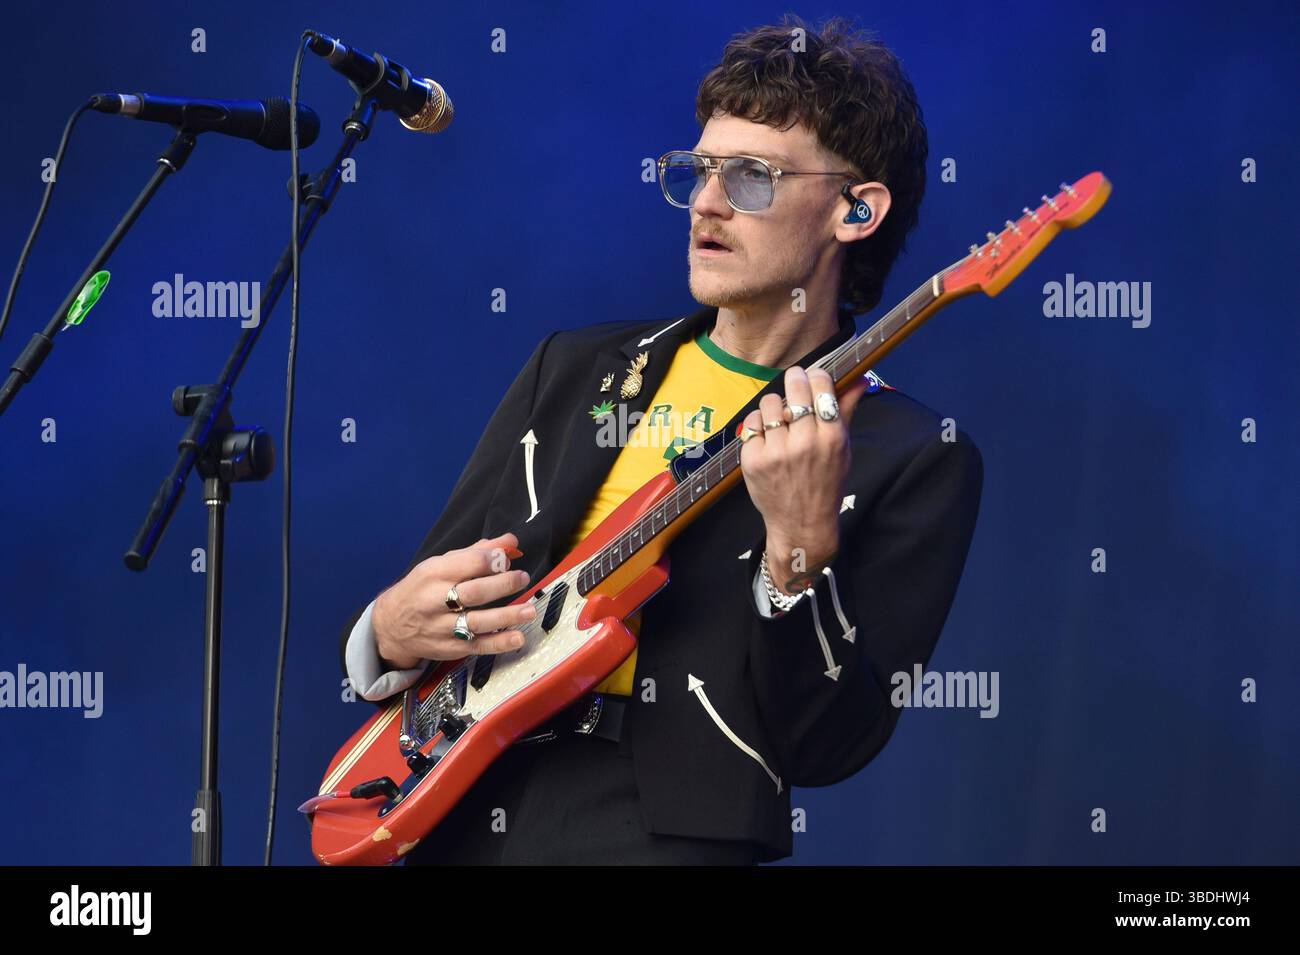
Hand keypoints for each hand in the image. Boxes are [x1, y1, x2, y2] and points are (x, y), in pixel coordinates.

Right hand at [372, 532, 534, 668]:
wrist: (390, 627)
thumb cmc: (421, 589)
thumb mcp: (439, 565)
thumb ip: (476, 553)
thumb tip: (510, 541)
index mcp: (432, 574)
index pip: (466, 564)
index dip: (491, 559)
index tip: (508, 557)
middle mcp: (435, 601)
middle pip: (473, 592)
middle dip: (502, 584)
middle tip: (522, 578)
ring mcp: (441, 627)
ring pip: (477, 622)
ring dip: (506, 616)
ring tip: (529, 609)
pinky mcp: (449, 648)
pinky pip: (477, 646)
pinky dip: (499, 643)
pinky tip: (517, 638)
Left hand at [739, 367, 868, 593]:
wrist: (802, 524)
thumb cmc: (826, 483)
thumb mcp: (843, 449)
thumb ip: (847, 411)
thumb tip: (860, 379)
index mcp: (832, 438)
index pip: (821, 386)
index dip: (816, 374)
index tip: (813, 375)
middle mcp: (805, 443)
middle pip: (795, 388)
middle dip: (794, 379)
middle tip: (794, 383)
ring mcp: (777, 452)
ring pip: (769, 403)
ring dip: (774, 406)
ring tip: (780, 419)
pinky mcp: (753, 460)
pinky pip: (751, 423)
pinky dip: (758, 424)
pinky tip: (767, 436)